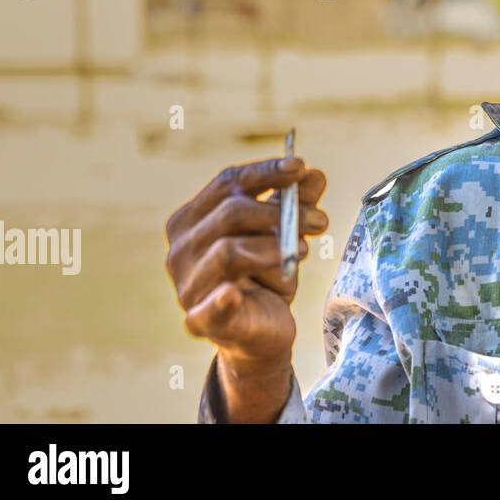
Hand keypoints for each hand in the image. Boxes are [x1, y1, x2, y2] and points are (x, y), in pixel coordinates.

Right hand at [164, 157, 328, 420]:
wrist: (262, 332)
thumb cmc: (267, 274)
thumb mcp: (285, 234)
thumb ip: (296, 204)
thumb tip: (314, 175)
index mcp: (192, 220)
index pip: (227, 183)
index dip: (265, 171)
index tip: (300, 167)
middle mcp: (180, 249)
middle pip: (231, 212)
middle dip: (281, 211)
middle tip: (320, 221)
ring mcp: (186, 285)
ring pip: (230, 250)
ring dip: (275, 248)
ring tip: (303, 253)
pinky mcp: (199, 321)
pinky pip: (209, 306)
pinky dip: (220, 299)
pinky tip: (233, 293)